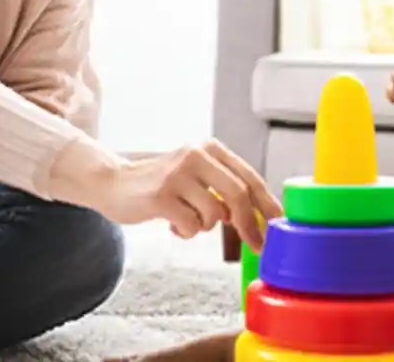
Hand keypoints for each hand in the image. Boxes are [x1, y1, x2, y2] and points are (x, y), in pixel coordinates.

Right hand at [101, 139, 282, 251]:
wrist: (115, 183)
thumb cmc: (165, 184)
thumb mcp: (198, 175)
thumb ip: (225, 188)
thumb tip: (261, 217)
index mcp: (210, 149)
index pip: (249, 177)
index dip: (267, 204)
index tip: (278, 225)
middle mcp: (196, 155)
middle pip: (238, 194)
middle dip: (250, 225)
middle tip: (256, 245)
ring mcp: (177, 175)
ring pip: (214, 214)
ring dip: (205, 226)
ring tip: (188, 218)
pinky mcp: (161, 196)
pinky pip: (191, 226)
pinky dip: (187, 232)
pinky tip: (172, 223)